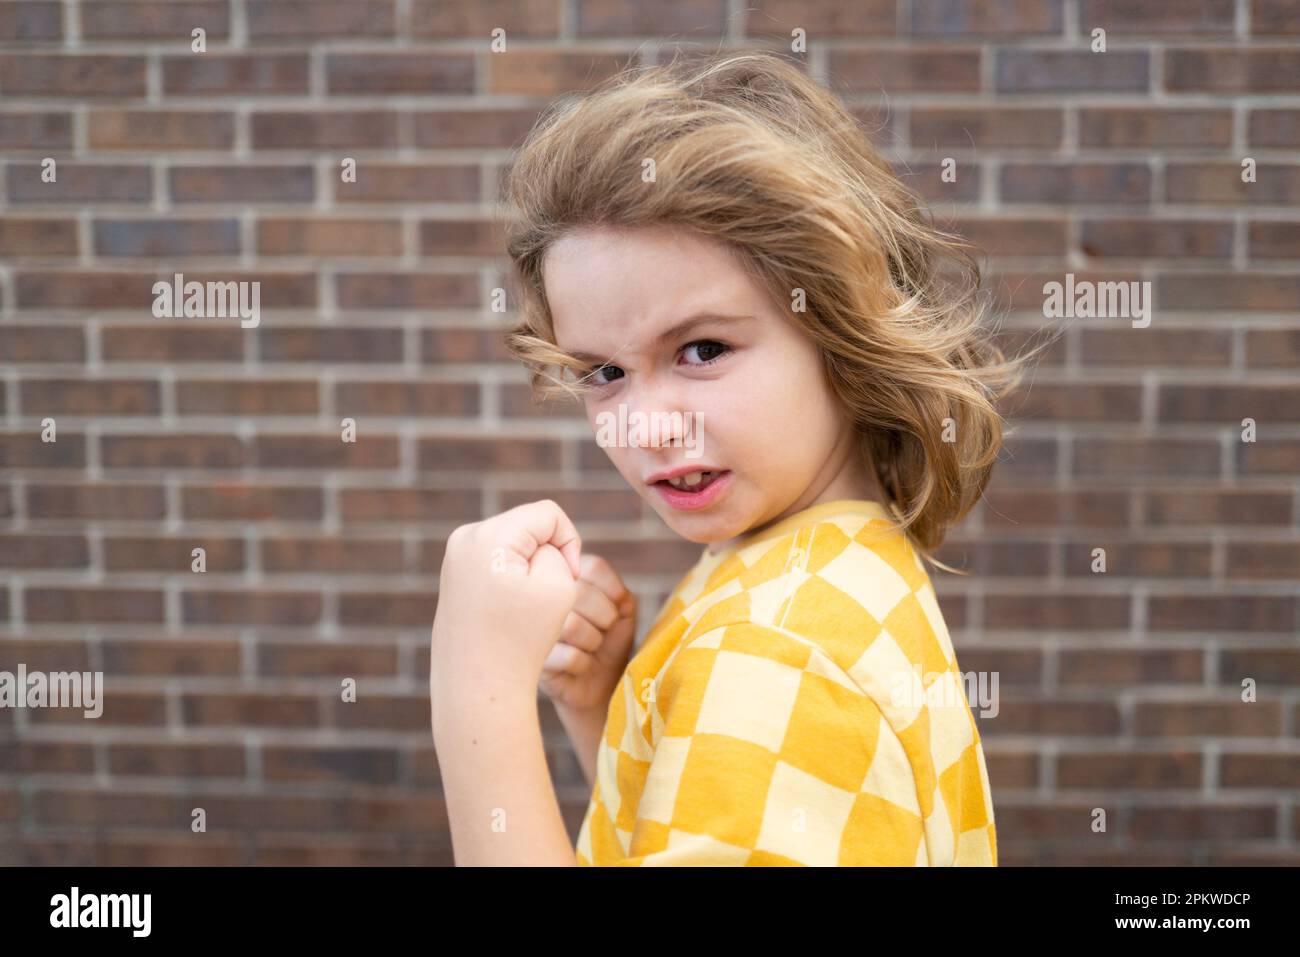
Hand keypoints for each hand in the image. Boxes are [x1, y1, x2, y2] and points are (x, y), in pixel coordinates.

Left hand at [430, 499, 582, 692]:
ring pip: (514, 545)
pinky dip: (513, 581)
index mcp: (489, 534)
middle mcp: (465, 538)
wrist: (476, 687)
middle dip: (547, 556)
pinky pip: (498, 562)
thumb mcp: (560, 584)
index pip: (549, 514)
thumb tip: (533, 546)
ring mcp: (455, 558)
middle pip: (528, 527)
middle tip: (547, 598)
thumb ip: (556, 548)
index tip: (568, 582)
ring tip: (527, 608)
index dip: (570, 544)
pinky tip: (511, 613)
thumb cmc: (521, 639)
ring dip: (531, 569)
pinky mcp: (455, 577)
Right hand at [539, 553, 637, 712]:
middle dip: (606, 617)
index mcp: (568, 576)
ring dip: (594, 641)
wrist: (599, 684)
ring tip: (590, 648)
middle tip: (604, 631)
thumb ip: (619, 593)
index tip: (614, 609)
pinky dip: (583, 663)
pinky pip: (569, 656)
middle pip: (581, 592)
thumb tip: (611, 595)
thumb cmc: (610, 641)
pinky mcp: (536, 658)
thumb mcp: (623, 612)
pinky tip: (578, 666)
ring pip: (572, 626)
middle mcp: (545, 595)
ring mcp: (535, 626)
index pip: (594, 566)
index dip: (612, 591)